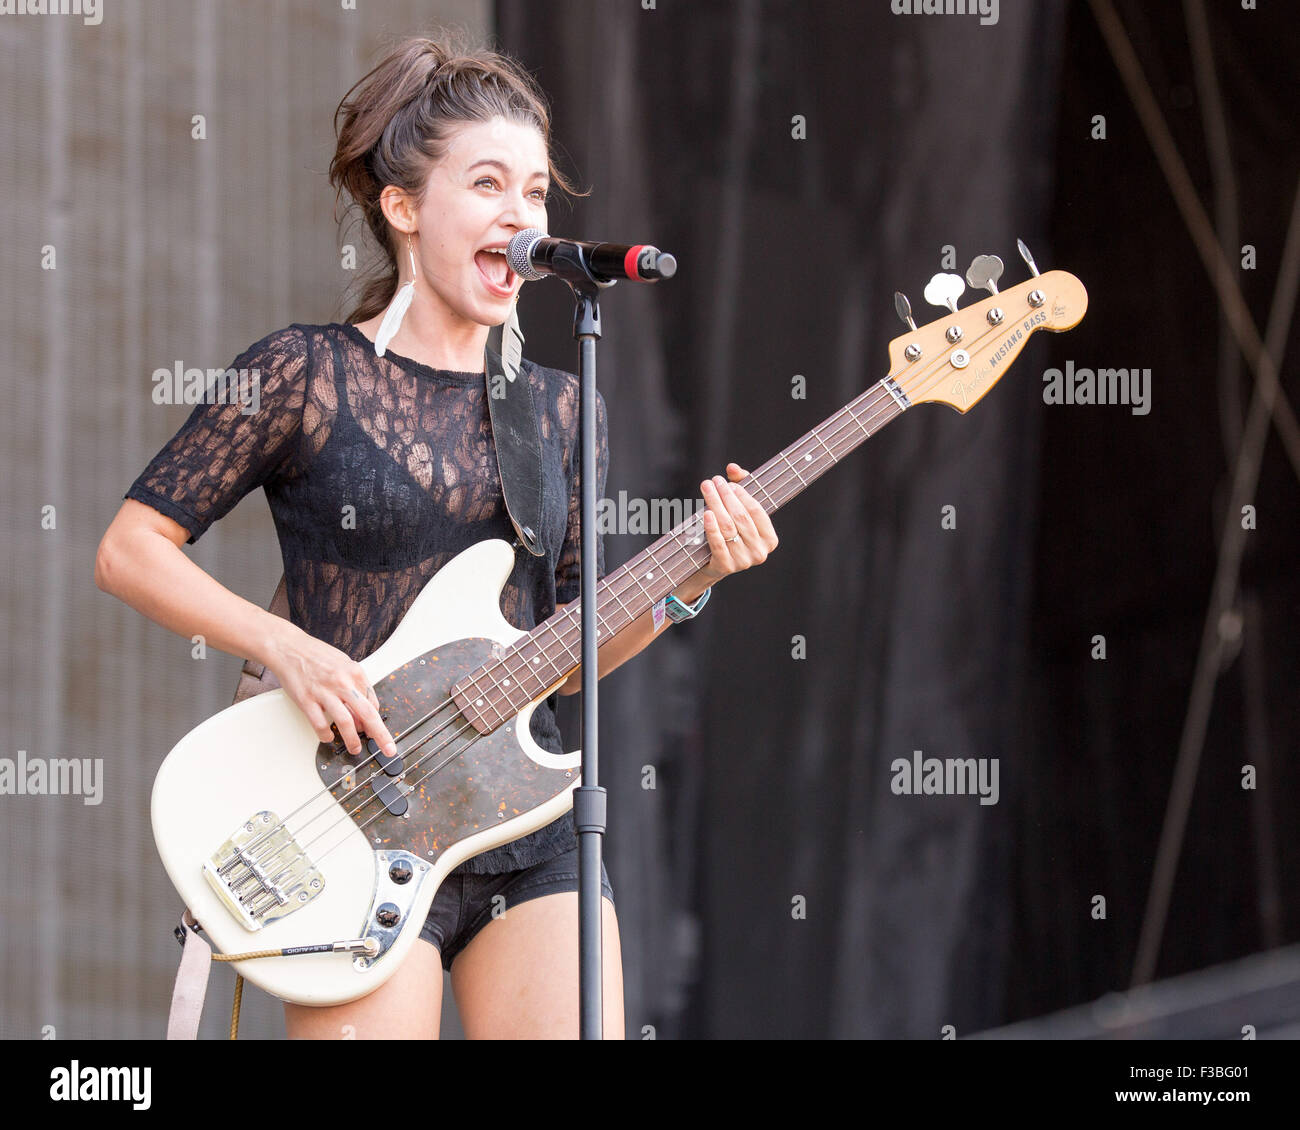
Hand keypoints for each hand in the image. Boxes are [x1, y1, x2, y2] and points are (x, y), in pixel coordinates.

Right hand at [265, 624, 397, 758]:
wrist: (289, 647)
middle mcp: (342, 682)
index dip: (376, 720)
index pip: (373, 703)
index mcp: (355, 672)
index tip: (379, 732)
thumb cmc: (316, 656)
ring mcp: (324, 692)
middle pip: (367, 714)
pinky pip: (320, 724)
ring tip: (355, 749)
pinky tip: (328, 737)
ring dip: (353, 740)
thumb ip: (355, 685)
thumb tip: (363, 710)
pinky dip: (326, 735)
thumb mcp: (344, 664)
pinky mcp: (306, 699)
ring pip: (346, 722)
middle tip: (387, 749)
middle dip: (380, 735)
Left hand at [695, 463, 778, 585]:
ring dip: (715, 505)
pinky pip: (718, 543)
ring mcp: (743, 561)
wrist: (714, 563)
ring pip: (727, 527)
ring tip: (706, 489)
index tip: (729, 483)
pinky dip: (711, 527)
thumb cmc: (731, 531)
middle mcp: (760, 552)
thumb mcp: (739, 509)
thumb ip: (740, 485)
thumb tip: (733, 468)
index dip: (742, 495)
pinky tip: (706, 513)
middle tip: (713, 481)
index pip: (756, 511)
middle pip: (740, 517)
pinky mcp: (725, 566)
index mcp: (770, 539)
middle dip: (725, 496)